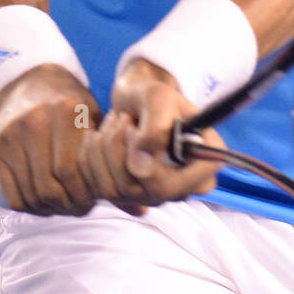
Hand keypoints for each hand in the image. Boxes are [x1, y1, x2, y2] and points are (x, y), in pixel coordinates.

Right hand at [0, 62, 110, 215]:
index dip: (84, 194)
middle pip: (50, 186)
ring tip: (62, 205)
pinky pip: (10, 193)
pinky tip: (41, 202)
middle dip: (68, 205)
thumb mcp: (94, 120)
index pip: (72, 171)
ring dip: (49, 209)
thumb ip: (114, 163)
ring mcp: (11, 134)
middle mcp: (35, 121)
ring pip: (30, 193)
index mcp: (66, 111)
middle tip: (78, 207)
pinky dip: (28, 206)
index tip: (92, 200)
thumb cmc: (70, 105)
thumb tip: (142, 210)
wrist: (29, 80)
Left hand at [107, 58, 226, 205]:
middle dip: (121, 150)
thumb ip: (156, 130)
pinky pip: (96, 187)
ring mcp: (152, 195)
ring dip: (105, 147)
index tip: (135, 130)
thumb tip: (138, 168)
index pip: (174, 187)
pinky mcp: (125, 196)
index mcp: (203, 166)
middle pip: (140, 190)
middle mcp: (180, 189)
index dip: (147, 165)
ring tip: (117, 122)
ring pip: (115, 190)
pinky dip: (91, 155)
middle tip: (125, 121)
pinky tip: (101, 136)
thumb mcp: (160, 98)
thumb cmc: (155, 96)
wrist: (136, 98)